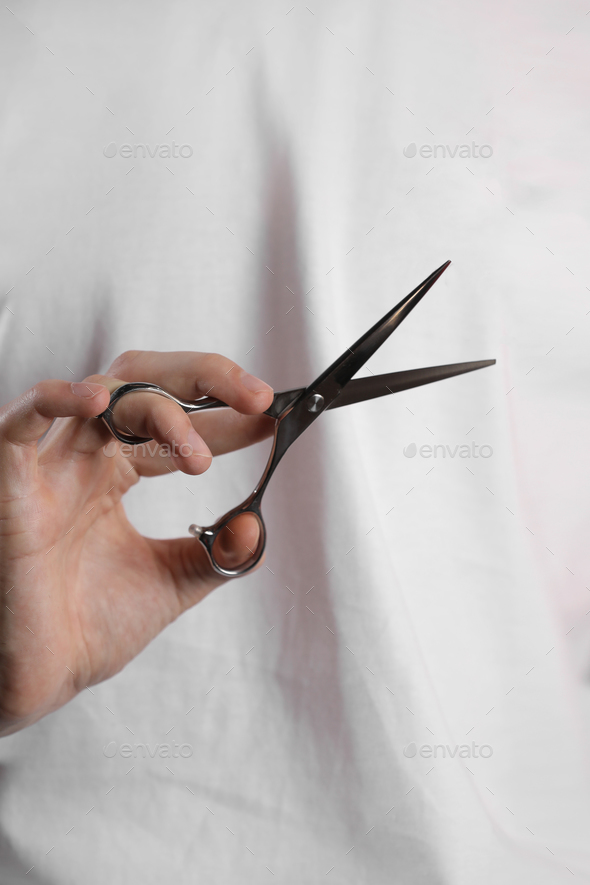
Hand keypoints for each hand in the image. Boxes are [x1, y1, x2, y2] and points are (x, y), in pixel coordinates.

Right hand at [0, 351, 273, 734]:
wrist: (33, 682)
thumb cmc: (82, 633)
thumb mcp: (169, 585)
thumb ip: (214, 555)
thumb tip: (257, 526)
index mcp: (112, 475)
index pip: (173, 422)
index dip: (223, 416)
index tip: (269, 417)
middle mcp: (84, 458)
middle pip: (144, 385)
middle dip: (205, 379)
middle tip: (258, 398)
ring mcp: (49, 466)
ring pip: (103, 395)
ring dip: (160, 411)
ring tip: (197, 456)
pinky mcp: (9, 485)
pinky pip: (18, 424)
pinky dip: (54, 399)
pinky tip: (99, 397)